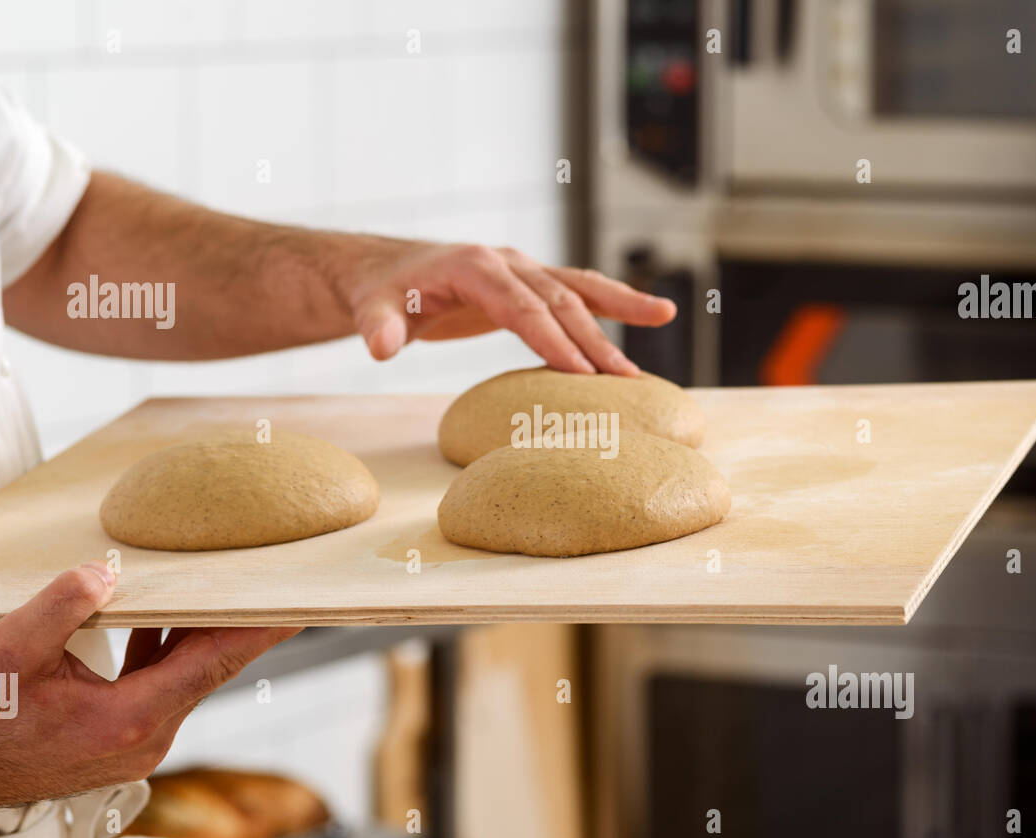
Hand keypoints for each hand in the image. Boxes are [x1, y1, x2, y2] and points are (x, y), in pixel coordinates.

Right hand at [0, 563, 298, 827]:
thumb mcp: (11, 652)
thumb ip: (61, 607)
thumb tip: (105, 574)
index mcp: (128, 719)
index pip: (212, 665)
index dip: (259, 632)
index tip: (297, 607)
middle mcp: (147, 738)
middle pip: (209, 669)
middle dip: (243, 625)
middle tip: (277, 584)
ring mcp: (140, 743)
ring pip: (187, 678)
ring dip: (201, 635)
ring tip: (228, 590)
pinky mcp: (127, 739)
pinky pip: (163, 686)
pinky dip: (168, 651)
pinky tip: (164, 619)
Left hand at [342, 240, 676, 375]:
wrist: (386, 272)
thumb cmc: (381, 292)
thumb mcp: (372, 308)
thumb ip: (378, 326)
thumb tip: (382, 347)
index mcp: (475, 265)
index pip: (522, 305)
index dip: (551, 338)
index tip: (580, 372)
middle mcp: (507, 262)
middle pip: (559, 299)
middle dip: (593, 338)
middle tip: (624, 378)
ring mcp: (522, 270)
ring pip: (578, 287)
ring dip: (619, 307)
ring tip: (663, 315)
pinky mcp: (529, 284)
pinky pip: (576, 293)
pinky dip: (610, 304)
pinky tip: (649, 314)